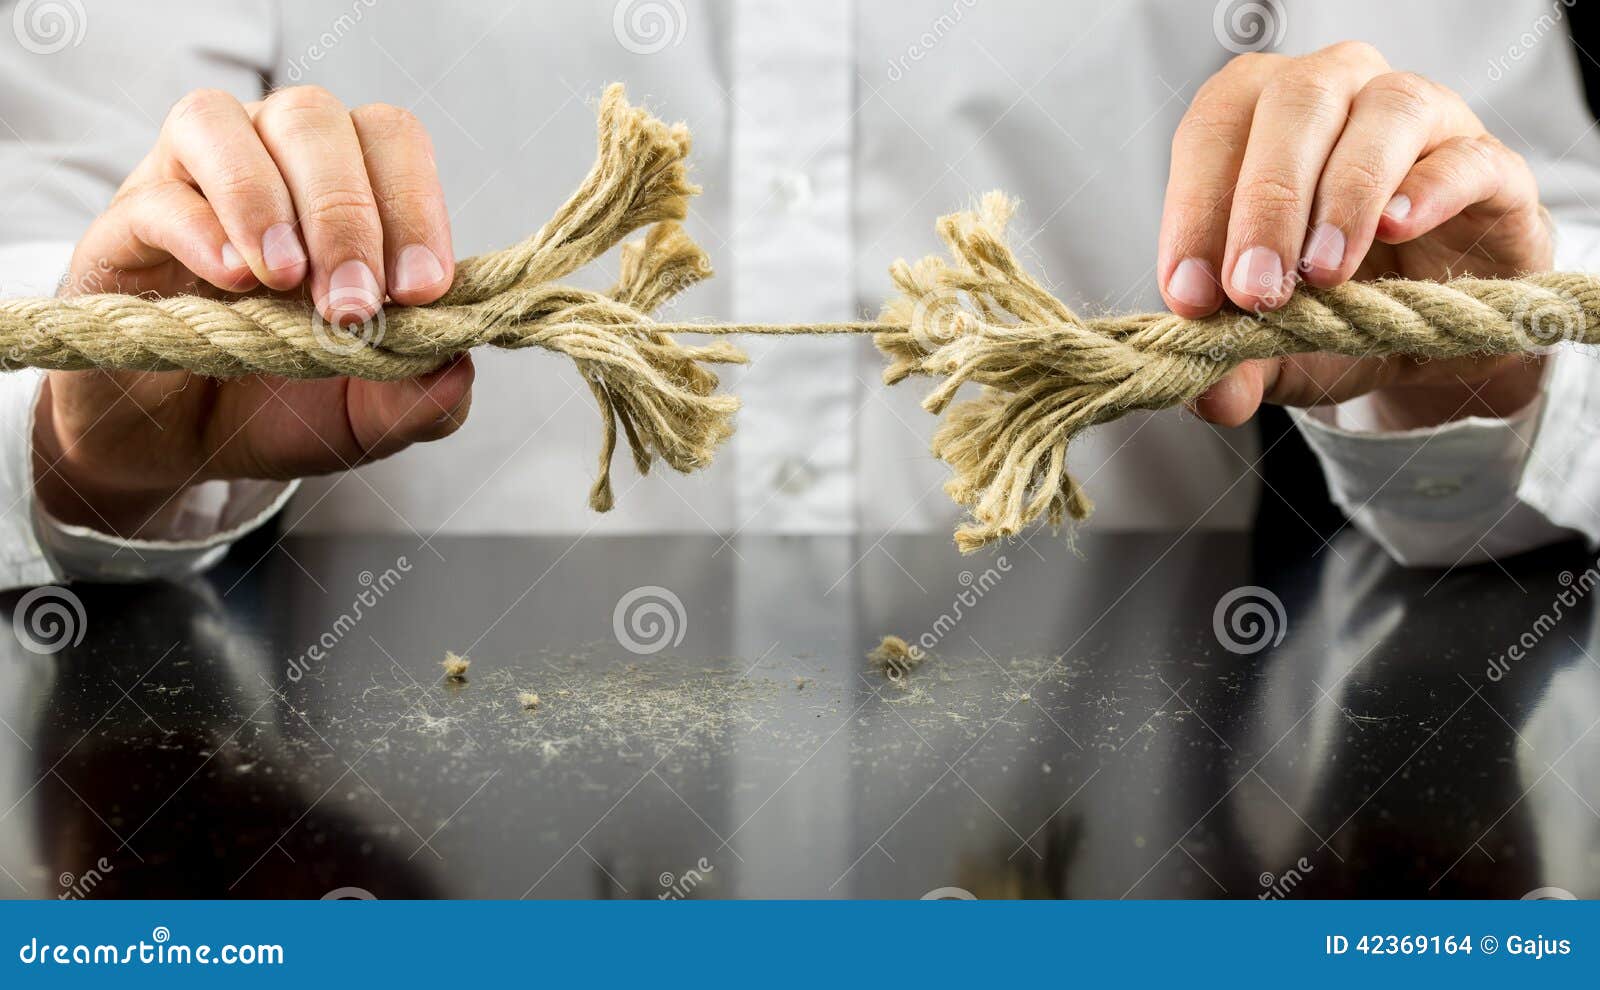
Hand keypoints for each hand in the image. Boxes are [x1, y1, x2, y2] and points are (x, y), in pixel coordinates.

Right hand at [36, 86, 472, 534]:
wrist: (180, 447)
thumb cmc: (284, 404)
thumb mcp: (369, 417)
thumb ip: (423, 398)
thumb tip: (459, 367)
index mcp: (348, 187)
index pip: (391, 143)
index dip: (415, 205)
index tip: (422, 291)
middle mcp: (270, 160)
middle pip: (315, 120)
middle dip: (346, 213)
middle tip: (352, 304)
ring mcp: (190, 182)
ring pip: (225, 123)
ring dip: (268, 201)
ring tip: (286, 282)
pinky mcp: (124, 226)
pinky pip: (158, 195)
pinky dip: (201, 231)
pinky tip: (232, 282)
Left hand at [1158, 42, 1552, 429]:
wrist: (1427, 333)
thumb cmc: (1329, 308)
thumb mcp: (1269, 346)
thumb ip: (1232, 361)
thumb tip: (1206, 398)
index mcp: (1257, 116)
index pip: (1212, 133)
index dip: (1193, 210)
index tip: (1191, 296)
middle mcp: (1337, 93)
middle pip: (1296, 104)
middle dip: (1266, 202)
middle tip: (1255, 289)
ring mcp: (1422, 117)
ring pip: (1385, 112)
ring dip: (1346, 194)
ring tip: (1323, 274)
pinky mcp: (1491, 164)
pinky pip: (1466, 156)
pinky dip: (1432, 188)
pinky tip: (1397, 230)